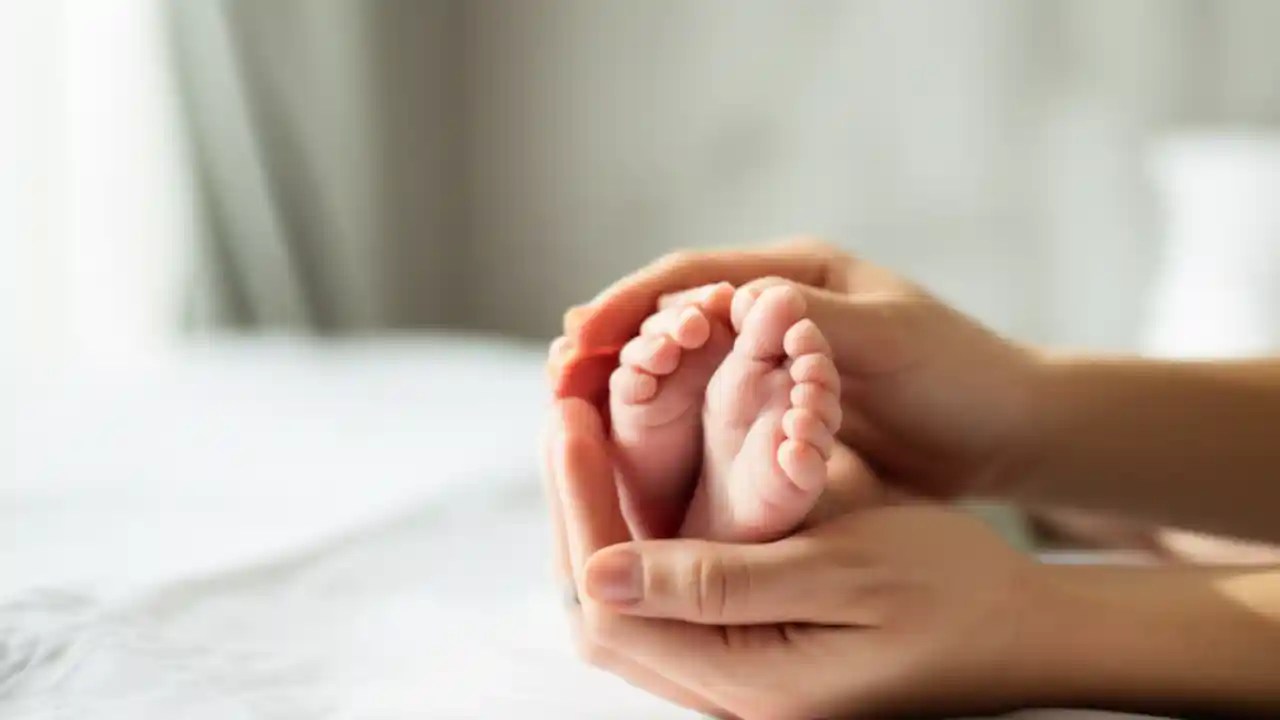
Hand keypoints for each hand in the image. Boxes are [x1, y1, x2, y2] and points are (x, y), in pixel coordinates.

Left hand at [543, 397, 1049, 718]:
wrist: (1024, 632)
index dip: (578, 505)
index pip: (610, 604)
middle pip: (600, 613)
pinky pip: (665, 601)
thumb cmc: (952, 590)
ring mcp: (737, 680)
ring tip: (587, 434)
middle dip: (573, 508)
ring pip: (626, 607)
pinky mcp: (750, 655)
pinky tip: (637, 474)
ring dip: (597, 518)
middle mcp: (727, 697)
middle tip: (565, 415)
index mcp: (744, 683)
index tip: (568, 416)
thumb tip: (597, 572)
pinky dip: (638, 533)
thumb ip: (719, 580)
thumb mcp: (842, 570)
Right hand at [552, 238, 1042, 497]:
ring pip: (676, 364)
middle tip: (555, 377)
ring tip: (569, 412)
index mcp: (795, 275)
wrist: (1009, 433)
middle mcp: (771, 309)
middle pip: (668, 315)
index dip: (631, 305)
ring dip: (624, 383)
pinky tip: (626, 448)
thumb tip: (743, 302)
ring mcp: (769, 359)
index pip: (691, 277)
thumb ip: (819, 322)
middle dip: (609, 342)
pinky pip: (700, 406)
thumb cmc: (964, 379)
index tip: (577, 335)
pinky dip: (660, 421)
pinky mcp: (773, 405)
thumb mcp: (895, 344)